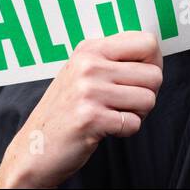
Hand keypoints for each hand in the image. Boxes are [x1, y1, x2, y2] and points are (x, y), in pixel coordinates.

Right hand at [0, 31, 162, 188]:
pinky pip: (133, 123)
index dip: (154, 63)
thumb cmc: (64, 111)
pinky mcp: (90, 118)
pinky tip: (105, 129)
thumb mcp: (82, 72)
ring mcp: (88, 90)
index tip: (141, 78)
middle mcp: (88, 65)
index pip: (147, 42)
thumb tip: (155, 55)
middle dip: (147, 94)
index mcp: (90, 49)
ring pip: (148, 99)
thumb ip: (113, 60)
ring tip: (114, 115)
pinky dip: (125, 131)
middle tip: (125, 104)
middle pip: (154, 74)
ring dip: (138, 114)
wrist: (34, 147)